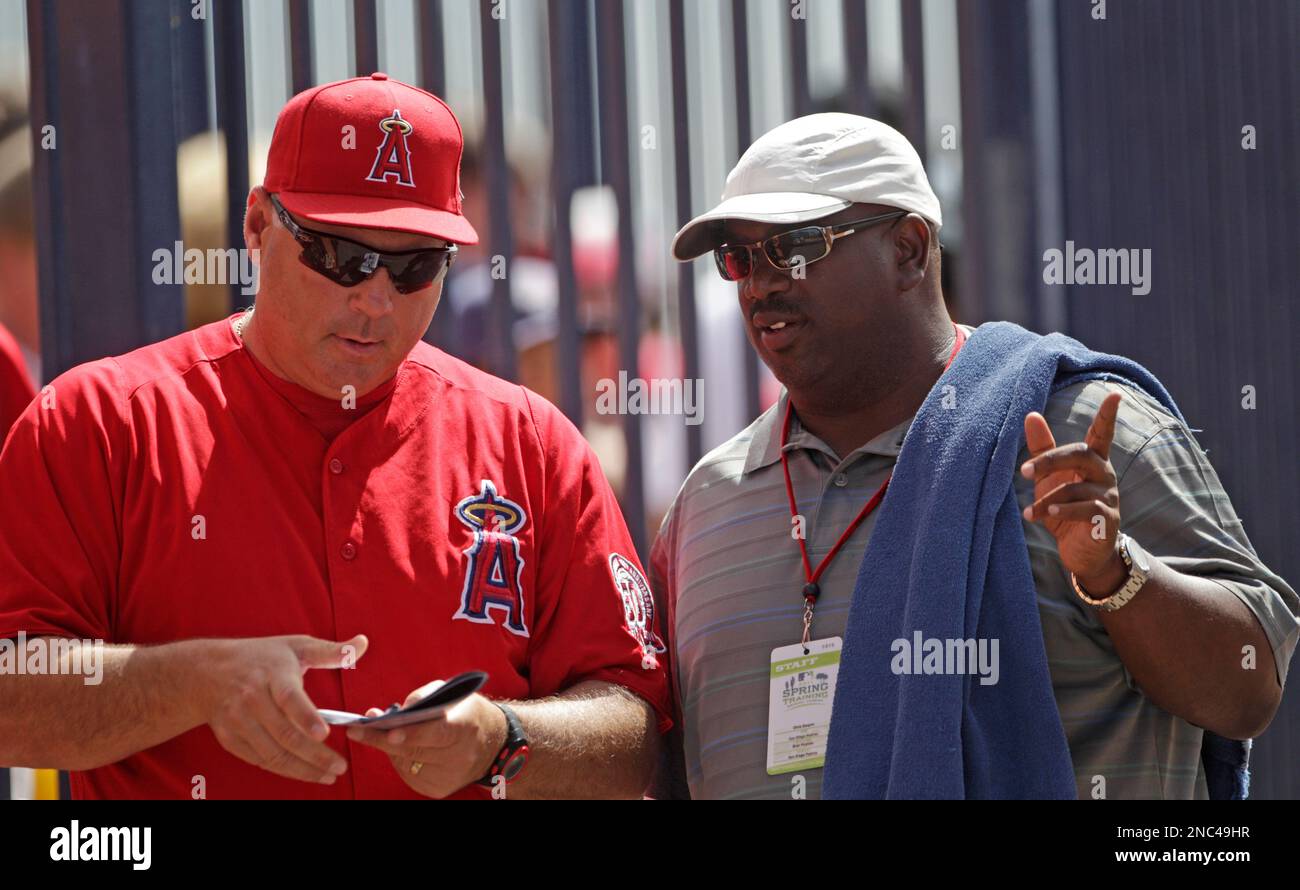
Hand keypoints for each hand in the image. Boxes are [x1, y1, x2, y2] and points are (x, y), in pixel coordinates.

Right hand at [191, 634, 367, 784]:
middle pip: (284, 734)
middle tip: (340, 767)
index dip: (306, 717)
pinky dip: (283, 770)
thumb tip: (364, 643)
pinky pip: (260, 760)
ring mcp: (238, 721)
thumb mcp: (296, 646)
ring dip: (302, 769)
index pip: (289, 697)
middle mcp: (252, 699)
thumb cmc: (262, 657)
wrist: (207, 672)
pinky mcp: (230, 738)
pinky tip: (305, 773)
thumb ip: (332, 650)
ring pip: (272, 753)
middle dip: (314, 755)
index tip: (324, 733)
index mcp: (272, 674)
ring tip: (328, 775)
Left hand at [345, 685, 507, 798]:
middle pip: (414, 750)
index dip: (413, 733)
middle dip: (382, 739)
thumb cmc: (467, 714)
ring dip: (389, 748)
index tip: (389, 732)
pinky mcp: (440, 790)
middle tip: (357, 730)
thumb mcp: (452, 694)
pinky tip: (402, 749)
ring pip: (406, 764)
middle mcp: (459, 756)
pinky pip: (409, 775)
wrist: (493, 745)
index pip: (437, 732)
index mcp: (465, 727)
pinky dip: (400, 760)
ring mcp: (449, 777)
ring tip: (380, 732)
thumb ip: (423, 697)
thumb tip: (392, 712)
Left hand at [1021, 391, 1126, 595]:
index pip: (1102, 434)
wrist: (1082, 552)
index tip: (1115, 394)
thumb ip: (1042, 449)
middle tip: (1024, 470)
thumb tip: (1030, 414)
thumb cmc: (1065, 507)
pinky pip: (1085, 509)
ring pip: (1077, 487)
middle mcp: (1104, 475)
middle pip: (1080, 455)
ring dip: (1048, 499)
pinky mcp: (1107, 520)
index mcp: (1092, 461)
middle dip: (1050, 460)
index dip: (1107, 415)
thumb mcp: (1050, 478)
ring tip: (1030, 512)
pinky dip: (1062, 511)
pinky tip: (1045, 516)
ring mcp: (1109, 497)